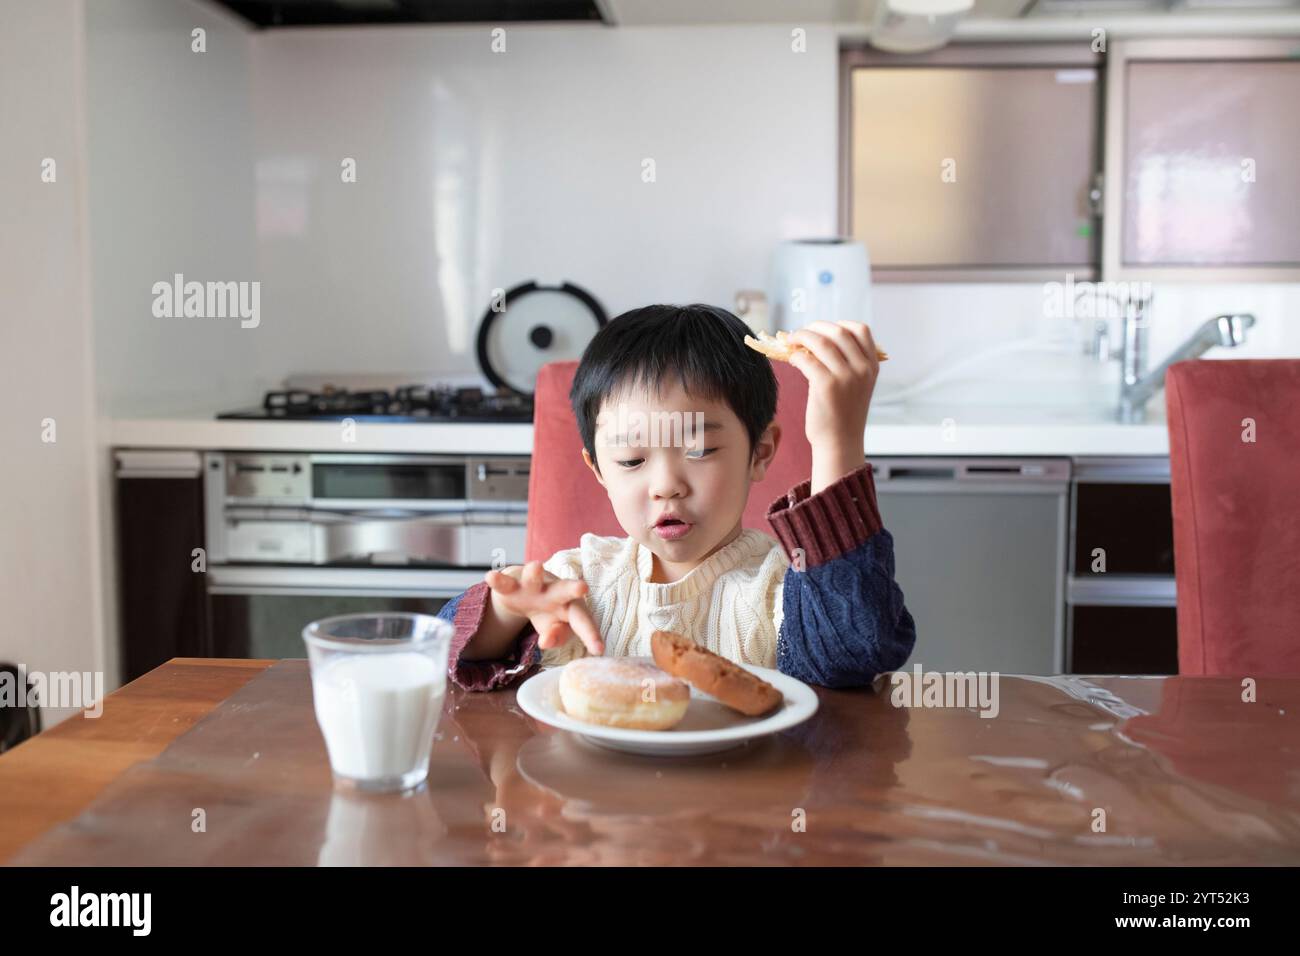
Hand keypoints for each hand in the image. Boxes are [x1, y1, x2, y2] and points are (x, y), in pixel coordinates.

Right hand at [485, 562, 603, 655]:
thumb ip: (556, 637)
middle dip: (573, 588)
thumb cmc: (548, 614)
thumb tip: (546, 643)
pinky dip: (498, 580)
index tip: (598, 649)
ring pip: (534, 578)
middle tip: (582, 587)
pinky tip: (490, 576)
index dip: (590, 634)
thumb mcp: (554, 629)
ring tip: (535, 566)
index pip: (582, 621)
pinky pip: (504, 583)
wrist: (524, 594)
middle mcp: (555, 592)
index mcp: (571, 606)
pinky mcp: (512, 586)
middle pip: (565, 590)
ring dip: (534, 573)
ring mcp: (533, 587)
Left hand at [785, 320, 880, 491]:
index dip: (838, 324)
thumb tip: (815, 339)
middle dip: (815, 327)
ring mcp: (846, 377)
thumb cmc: (842, 415)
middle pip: (838, 332)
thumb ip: (845, 362)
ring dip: (801, 336)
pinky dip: (795, 354)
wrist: (839, 443)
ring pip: (821, 342)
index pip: (860, 330)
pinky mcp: (827, 386)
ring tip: (790, 341)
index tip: (823, 330)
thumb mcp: (855, 385)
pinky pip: (806, 359)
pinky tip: (791, 358)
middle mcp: (862, 369)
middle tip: (800, 333)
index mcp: (872, 366)